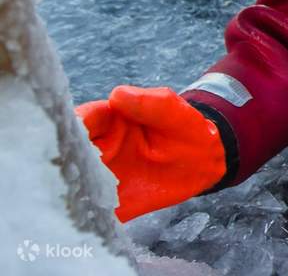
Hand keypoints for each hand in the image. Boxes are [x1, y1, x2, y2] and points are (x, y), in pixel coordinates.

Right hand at [75, 85, 225, 221]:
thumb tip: (117, 95)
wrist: (202, 161)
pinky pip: (90, 211)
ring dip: (68, 189)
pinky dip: (83, 214)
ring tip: (72, 194)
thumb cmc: (185, 129)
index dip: (70, 128)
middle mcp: (96, 148)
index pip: (79, 121)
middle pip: (66, 154)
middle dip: (61, 161)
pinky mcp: (111, 203)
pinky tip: (84, 218)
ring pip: (72, 183)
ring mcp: (101, 177)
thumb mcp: (175, 112)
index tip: (67, 137)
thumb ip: (151, 103)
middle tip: (65, 170)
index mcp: (107, 121)